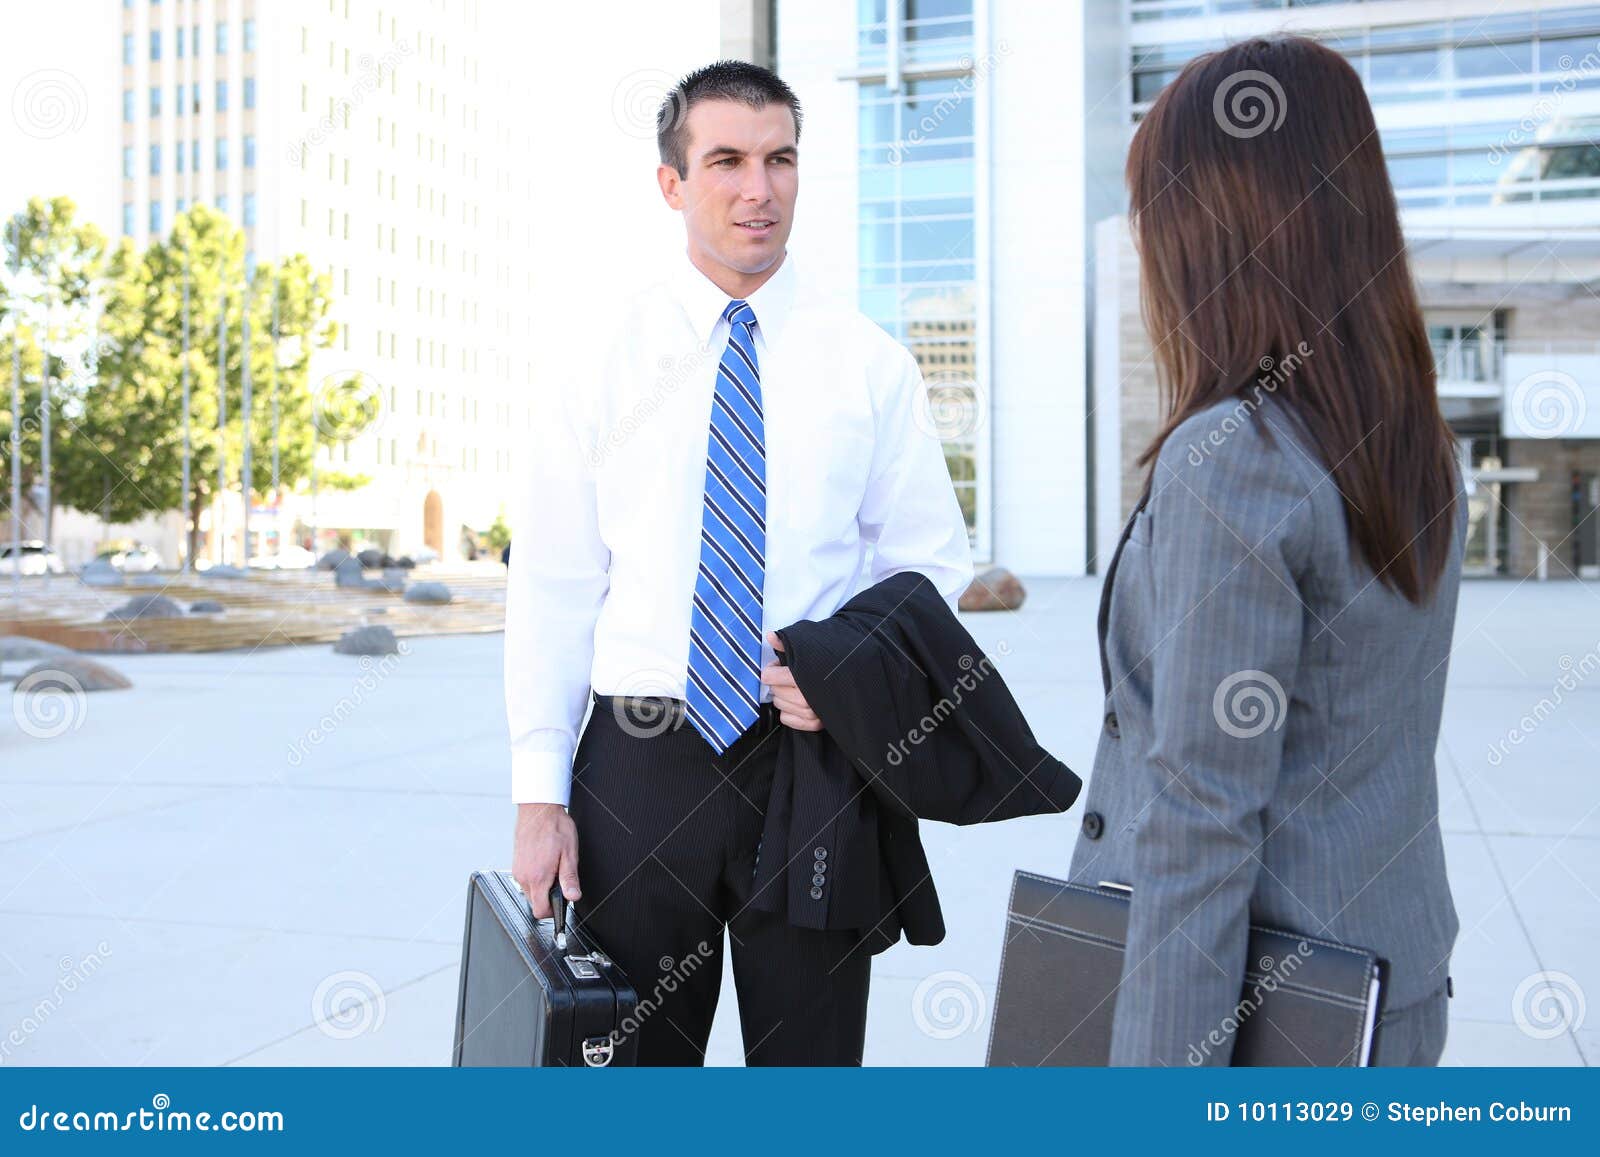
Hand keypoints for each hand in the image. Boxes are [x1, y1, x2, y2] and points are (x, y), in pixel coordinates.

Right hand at [512, 802, 580, 917]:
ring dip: (542, 887)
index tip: (561, 904)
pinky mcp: (515, 864)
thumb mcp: (570, 853)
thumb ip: (570, 878)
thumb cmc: (555, 827)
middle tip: (560, 881)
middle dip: (548, 898)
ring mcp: (517, 870)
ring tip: (553, 868)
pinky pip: (525, 880)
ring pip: (530, 892)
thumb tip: (573, 897)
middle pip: (535, 903)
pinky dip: (535, 878)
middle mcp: (524, 876)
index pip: (540, 910)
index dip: (553, 913)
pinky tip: (544, 863)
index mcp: (538, 877)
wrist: (538, 809)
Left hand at [760, 632, 822, 730]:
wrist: (851, 675)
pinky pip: (786, 719)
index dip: (771, 670)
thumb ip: (786, 644)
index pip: (769, 677)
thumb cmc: (826, 663)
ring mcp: (812, 711)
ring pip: (779, 705)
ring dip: (783, 697)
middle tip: (789, 677)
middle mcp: (808, 696)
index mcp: (804, 676)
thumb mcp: (806, 649)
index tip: (779, 667)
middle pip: (774, 691)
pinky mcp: (814, 723)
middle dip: (778, 683)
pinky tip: (796, 703)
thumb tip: (769, 635)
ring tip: (795, 689)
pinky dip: (788, 712)